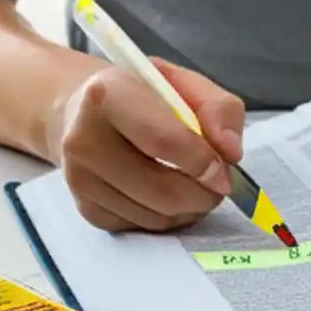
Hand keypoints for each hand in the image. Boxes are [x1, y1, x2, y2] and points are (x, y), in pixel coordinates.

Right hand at [48, 58, 245, 231]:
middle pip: (162, 190)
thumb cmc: (140, 93)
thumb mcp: (184, 82)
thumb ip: (219, 108)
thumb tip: (231, 152)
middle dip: (205, 194)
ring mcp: (80, 180)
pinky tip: (174, 195)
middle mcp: (84, 140)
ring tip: (199, 185)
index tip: (225, 169)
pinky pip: (144, 227)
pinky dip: (170, 218)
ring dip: (191, 208)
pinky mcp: (87, 209)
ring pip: (156, 215)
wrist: (82, 110)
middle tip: (222, 184)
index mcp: (107, 96)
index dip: (202, 162)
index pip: (163, 142)